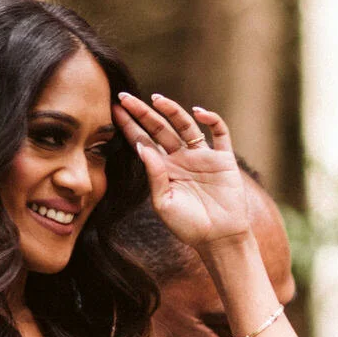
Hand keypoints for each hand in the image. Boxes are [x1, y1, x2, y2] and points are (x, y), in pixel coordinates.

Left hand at [115, 94, 248, 248]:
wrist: (218, 239)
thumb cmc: (188, 226)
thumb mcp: (163, 203)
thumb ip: (154, 175)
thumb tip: (142, 147)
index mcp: (164, 169)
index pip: (142, 141)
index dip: (129, 126)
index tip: (113, 110)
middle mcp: (181, 158)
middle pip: (159, 129)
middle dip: (142, 113)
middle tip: (125, 97)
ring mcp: (202, 157)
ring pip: (185, 126)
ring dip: (172, 111)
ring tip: (157, 99)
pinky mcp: (224, 160)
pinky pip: (220, 133)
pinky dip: (212, 120)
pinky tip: (199, 113)